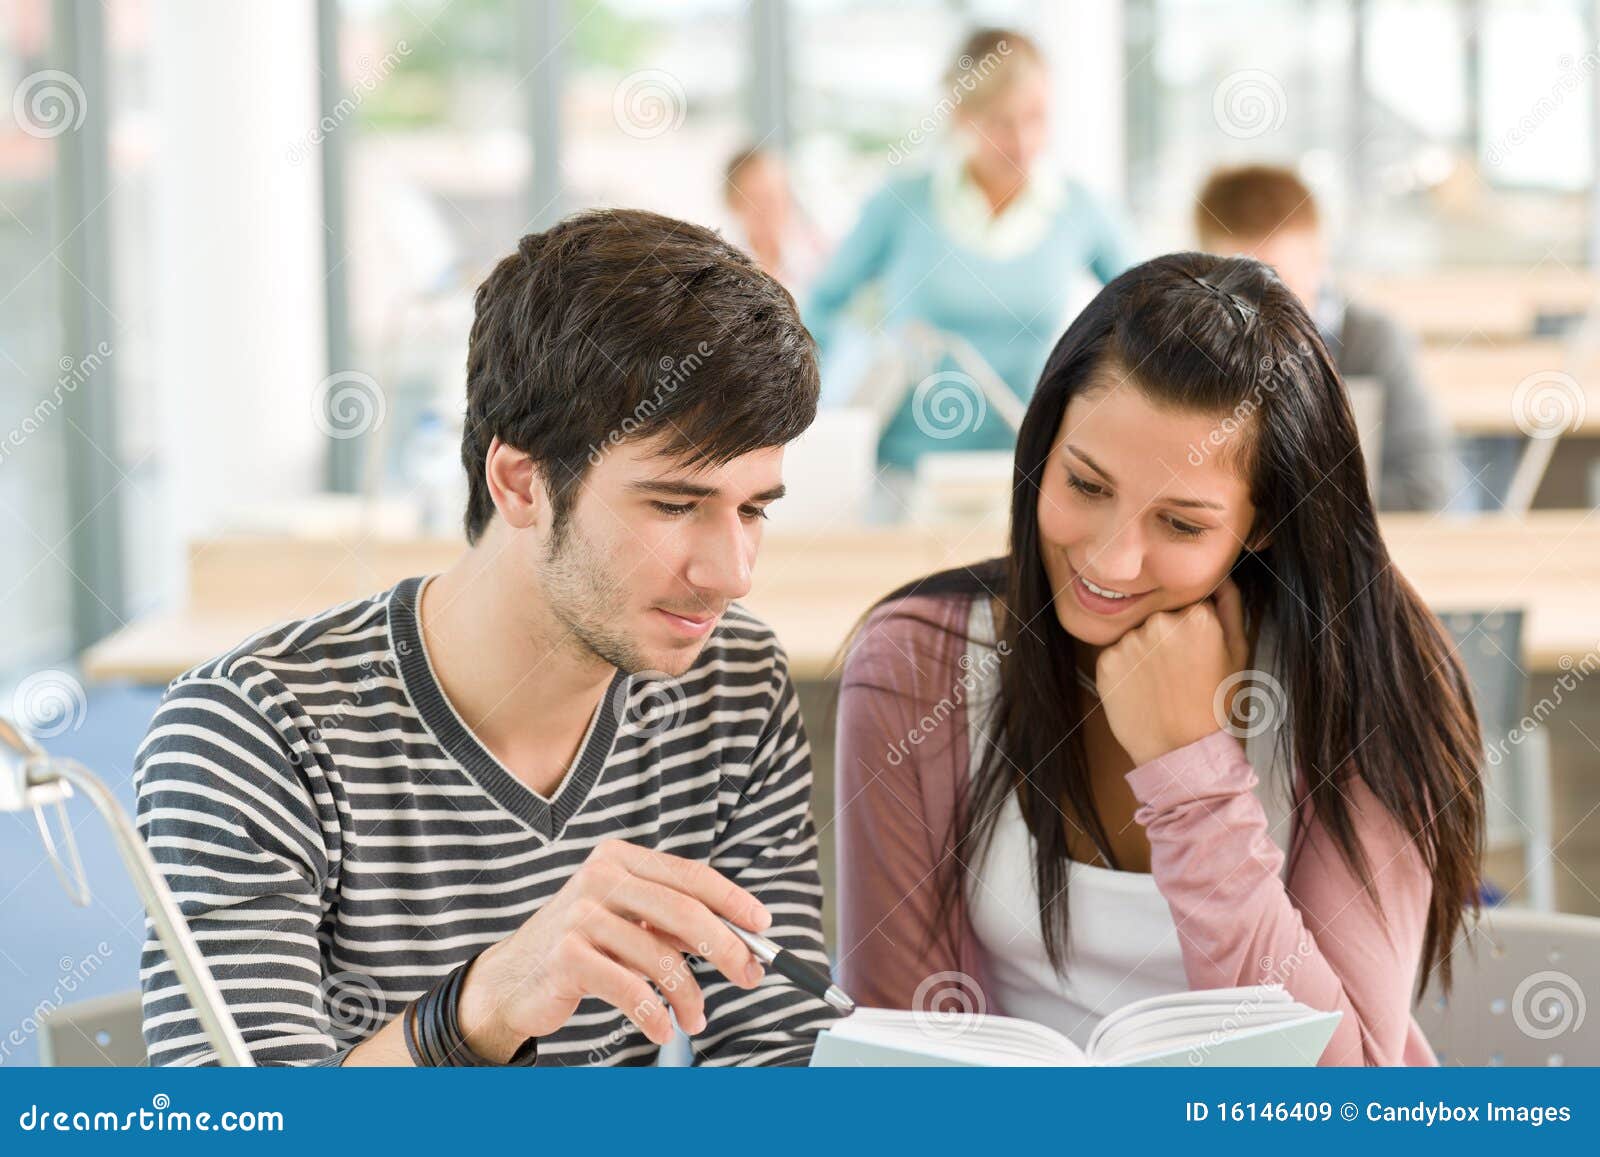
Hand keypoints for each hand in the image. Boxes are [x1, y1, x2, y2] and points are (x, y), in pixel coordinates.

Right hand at [456, 839, 769, 1059]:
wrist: (511, 979)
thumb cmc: (581, 947)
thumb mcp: (627, 920)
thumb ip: (673, 921)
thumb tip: (741, 942)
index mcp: (620, 858)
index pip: (690, 874)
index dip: (732, 899)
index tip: (763, 924)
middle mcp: (600, 877)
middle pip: (684, 911)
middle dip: (727, 947)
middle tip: (750, 976)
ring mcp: (581, 915)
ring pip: (661, 957)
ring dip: (689, 995)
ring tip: (694, 1017)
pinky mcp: (567, 956)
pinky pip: (631, 990)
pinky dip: (655, 1014)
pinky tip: (663, 1027)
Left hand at [1094, 577, 1250, 765]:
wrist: (1180, 750)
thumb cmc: (1213, 703)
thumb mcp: (1237, 652)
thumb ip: (1229, 605)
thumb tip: (1219, 574)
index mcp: (1197, 615)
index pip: (1186, 601)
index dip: (1190, 624)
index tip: (1194, 648)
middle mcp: (1160, 621)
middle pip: (1158, 613)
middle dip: (1165, 633)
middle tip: (1176, 668)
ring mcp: (1130, 640)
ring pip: (1135, 632)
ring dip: (1143, 648)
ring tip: (1158, 681)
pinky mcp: (1106, 660)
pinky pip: (1114, 652)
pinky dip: (1124, 666)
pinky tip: (1140, 688)